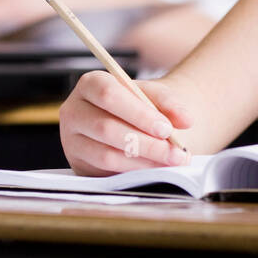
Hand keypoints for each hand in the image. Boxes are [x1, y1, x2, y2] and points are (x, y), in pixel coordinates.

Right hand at [60, 71, 193, 175]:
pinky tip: (156, 169)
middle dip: (146, 143)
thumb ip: (170, 103)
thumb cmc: (140, 105)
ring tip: (171, 161)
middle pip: (106, 128)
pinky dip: (134, 172)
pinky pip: (106, 172)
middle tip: (176, 152)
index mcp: (90, 84)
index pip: (108, 95)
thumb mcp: (154, 96)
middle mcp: (74, 111)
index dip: (138, 113)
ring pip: (106, 154)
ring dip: (143, 161)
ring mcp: (72, 141)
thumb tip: (186, 120)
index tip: (166, 129)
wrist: (131, 121)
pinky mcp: (79, 164)